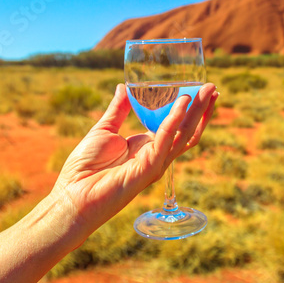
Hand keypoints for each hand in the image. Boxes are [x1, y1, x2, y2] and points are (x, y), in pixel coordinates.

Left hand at [51, 83, 217, 233]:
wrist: (72, 196)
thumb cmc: (84, 169)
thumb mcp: (104, 130)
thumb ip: (118, 109)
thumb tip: (124, 86)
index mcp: (148, 147)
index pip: (177, 127)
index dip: (190, 110)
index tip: (199, 90)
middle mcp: (156, 156)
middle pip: (187, 130)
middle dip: (202, 109)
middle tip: (212, 87)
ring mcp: (155, 163)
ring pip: (184, 135)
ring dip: (197, 112)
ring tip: (207, 91)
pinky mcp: (148, 168)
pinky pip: (165, 140)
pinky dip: (175, 120)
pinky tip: (182, 102)